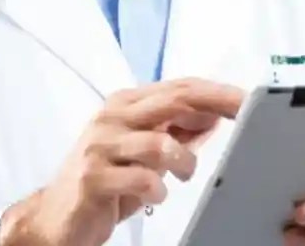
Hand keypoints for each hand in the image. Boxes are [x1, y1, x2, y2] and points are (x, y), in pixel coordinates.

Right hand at [0, 78, 243, 245]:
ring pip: (160, 142)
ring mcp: (100, 146)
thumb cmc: (103, 182)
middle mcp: (112, 118)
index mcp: (125, 105)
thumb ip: (175, 133)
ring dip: (184, 163)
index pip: (179, 88)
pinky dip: (158, 190)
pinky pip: (142, 179)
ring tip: (184, 176)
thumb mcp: (144, 152)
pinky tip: (155, 196)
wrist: (57, 216)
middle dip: (216, 107)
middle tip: (245, 119)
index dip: (217, 92)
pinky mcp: (93, 177)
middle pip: (174, 100)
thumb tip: (214, 115)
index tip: (247, 99)